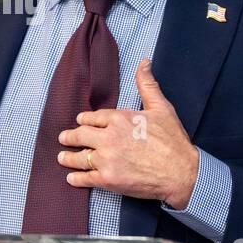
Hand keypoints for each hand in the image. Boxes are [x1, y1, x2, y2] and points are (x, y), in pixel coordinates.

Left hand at [57, 59, 199, 208]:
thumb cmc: (173, 141)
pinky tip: (71, 177)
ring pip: (79, 157)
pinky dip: (76, 178)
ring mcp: (106, 159)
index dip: (84, 120)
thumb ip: (147, 85)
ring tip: (62, 157)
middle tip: (63, 138)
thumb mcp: (161, 108)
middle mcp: (108, 138)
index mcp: (119, 118)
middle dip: (69, 137)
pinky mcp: (108, 179)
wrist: (181, 172)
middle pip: (80, 135)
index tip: (80, 121)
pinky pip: (85, 178)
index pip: (92, 117)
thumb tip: (144, 62)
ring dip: (67, 157)